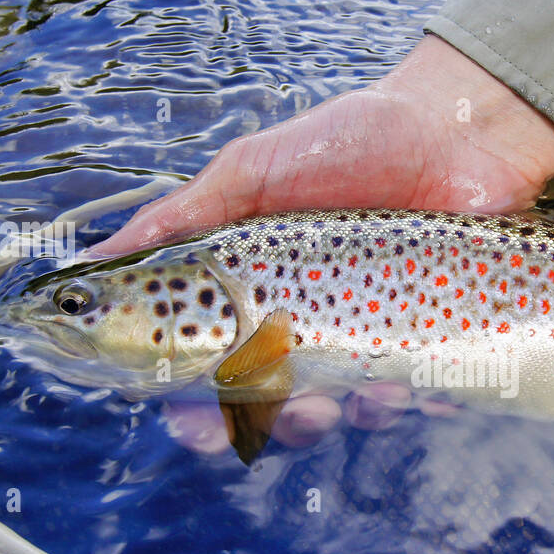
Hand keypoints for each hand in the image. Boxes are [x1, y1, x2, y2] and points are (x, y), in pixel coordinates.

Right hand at [120, 35, 553, 451]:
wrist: (456, 129)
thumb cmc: (350, 141)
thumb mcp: (251, 171)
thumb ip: (182, 218)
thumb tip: (96, 261)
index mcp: (256, 291)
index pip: (208, 365)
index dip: (191, 404)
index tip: (188, 422)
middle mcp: (307, 322)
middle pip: (271, 406)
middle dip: (269, 423)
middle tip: (280, 414)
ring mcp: (369, 335)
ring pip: (341, 412)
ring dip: (342, 416)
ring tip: (363, 389)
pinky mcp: (429, 341)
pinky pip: (415, 396)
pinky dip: (411, 401)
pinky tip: (414, 384)